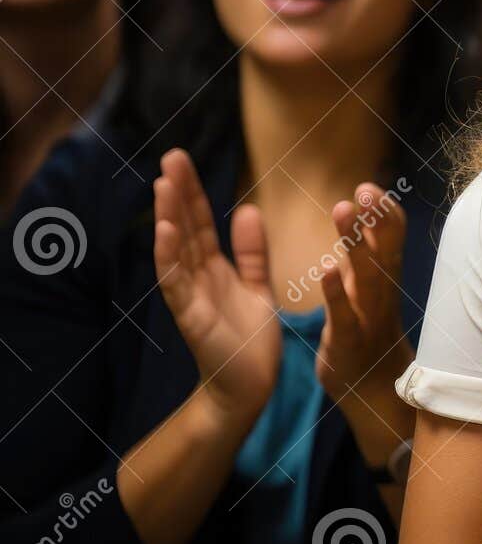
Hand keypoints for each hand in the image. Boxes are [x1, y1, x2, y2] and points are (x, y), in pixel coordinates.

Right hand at [153, 149, 280, 427]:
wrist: (250, 387)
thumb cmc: (249, 338)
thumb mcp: (255, 285)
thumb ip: (251, 251)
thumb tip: (246, 209)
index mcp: (213, 269)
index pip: (199, 222)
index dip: (192, 191)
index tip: (183, 158)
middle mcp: (197, 278)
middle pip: (184, 228)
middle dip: (179, 193)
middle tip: (171, 156)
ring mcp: (190, 297)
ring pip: (176, 250)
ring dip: (169, 217)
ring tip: (164, 183)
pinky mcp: (191, 317)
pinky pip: (177, 283)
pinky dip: (169, 257)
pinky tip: (166, 231)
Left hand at [316, 184, 411, 407]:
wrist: (374, 388)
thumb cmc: (368, 330)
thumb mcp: (366, 285)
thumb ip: (363, 248)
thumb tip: (362, 207)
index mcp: (385, 277)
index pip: (392, 238)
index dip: (383, 213)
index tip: (368, 187)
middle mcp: (382, 292)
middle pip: (384, 250)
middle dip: (377, 218)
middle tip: (364, 189)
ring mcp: (368, 316)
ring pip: (366, 276)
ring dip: (356, 242)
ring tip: (342, 209)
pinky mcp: (349, 341)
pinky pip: (344, 314)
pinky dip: (336, 291)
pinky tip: (325, 268)